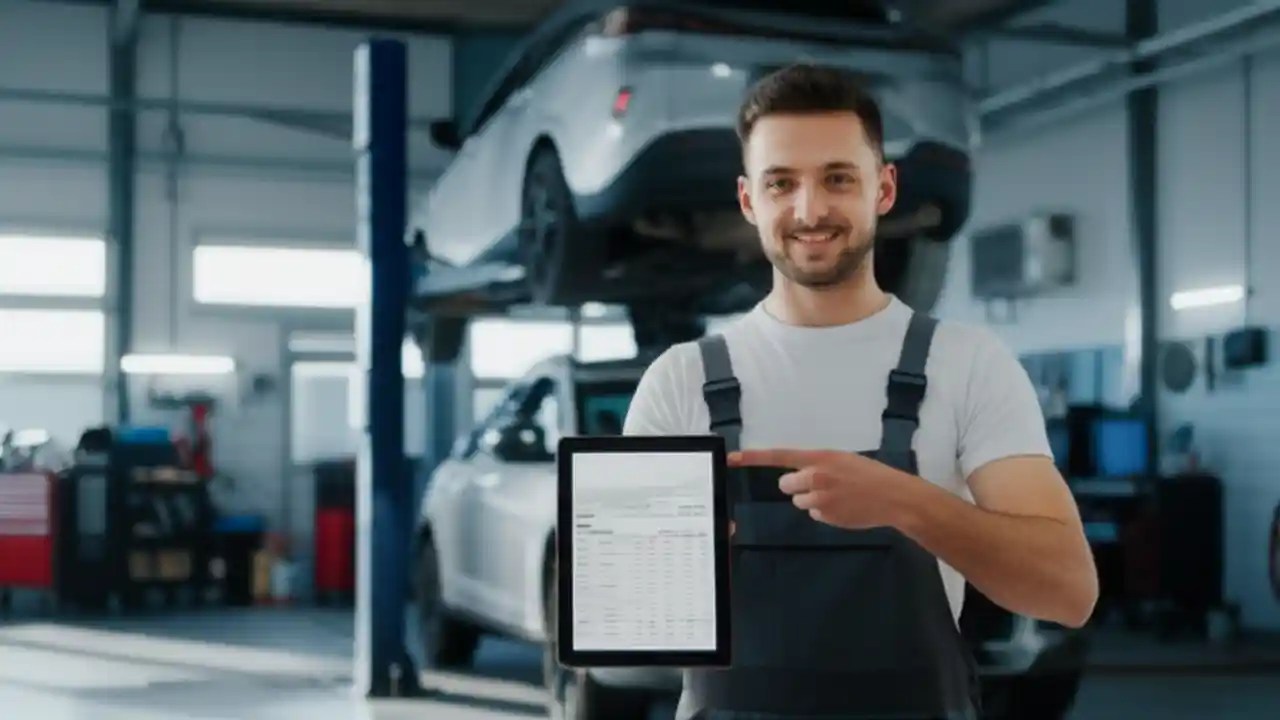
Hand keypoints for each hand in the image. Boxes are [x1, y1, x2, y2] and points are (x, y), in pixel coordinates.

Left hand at [729, 448, 923, 530]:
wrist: (894, 497)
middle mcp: (815, 477)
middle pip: (785, 484)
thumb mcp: (842, 459)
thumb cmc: (869, 474)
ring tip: (837, 495)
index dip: (753, 457)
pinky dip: (824, 512)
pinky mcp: (826, 517)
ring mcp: (820, 499)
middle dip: (796, 486)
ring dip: (811, 499)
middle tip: (818, 483)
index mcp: (819, 458)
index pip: (779, 455)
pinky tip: (843, 507)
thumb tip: (799, 474)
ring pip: (799, 501)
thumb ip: (818, 464)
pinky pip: (814, 514)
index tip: (731, 458)